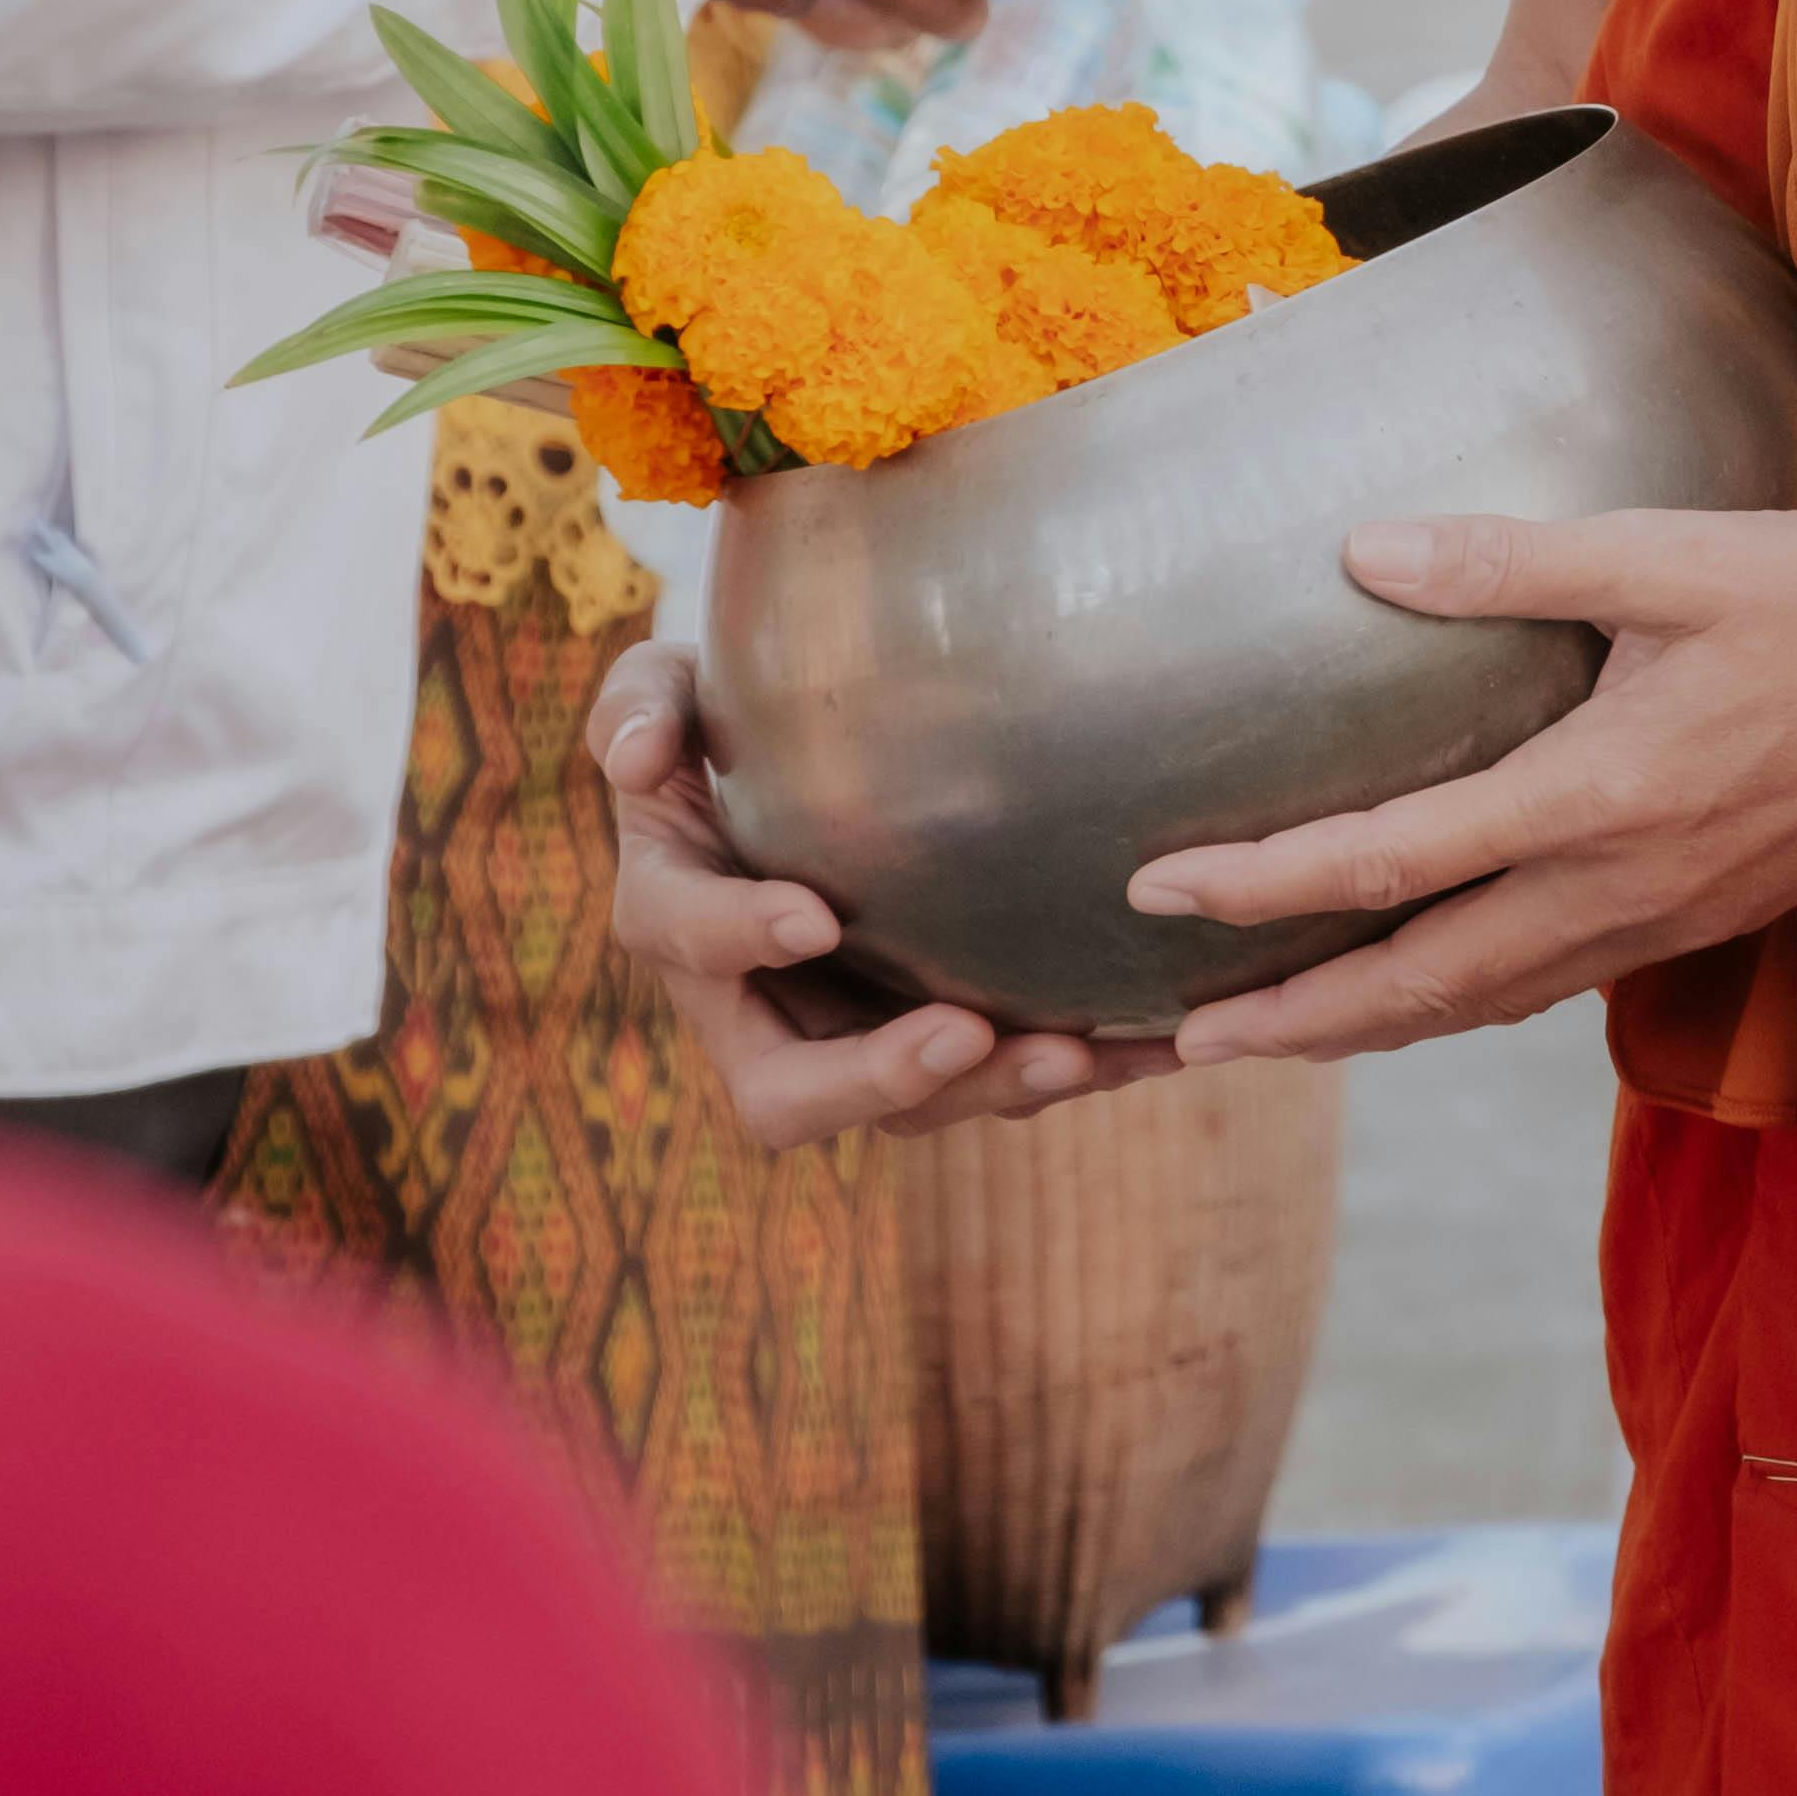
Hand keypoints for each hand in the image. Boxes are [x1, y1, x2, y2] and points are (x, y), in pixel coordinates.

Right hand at [589, 639, 1161, 1144]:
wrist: (786, 765)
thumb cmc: (715, 720)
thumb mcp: (659, 691)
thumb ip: (639, 710)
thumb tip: (639, 761)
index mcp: (676, 916)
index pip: (688, 942)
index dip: (740, 939)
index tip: (815, 916)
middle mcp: (752, 1003)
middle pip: (790, 1093)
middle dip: (878, 1079)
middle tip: (964, 1035)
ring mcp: (842, 1030)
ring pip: (904, 1104)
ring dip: (989, 1090)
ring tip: (1076, 1054)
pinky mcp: (923, 1027)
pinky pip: (991, 1073)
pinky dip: (1074, 1066)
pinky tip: (1157, 1043)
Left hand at [1122, 510, 1796, 1059]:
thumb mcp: (1674, 557)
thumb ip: (1512, 565)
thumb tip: (1360, 554)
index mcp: (1599, 800)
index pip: (1391, 865)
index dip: (1261, 884)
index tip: (1155, 892)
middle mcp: (1619, 891)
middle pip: (1415, 993)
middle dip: (1286, 1023)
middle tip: (1166, 1041)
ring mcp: (1660, 923)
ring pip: (1476, 1010)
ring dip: (1359, 1030)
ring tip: (1259, 1036)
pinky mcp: (1693, 922)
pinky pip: (1540, 990)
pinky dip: (1450, 1007)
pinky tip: (1413, 987)